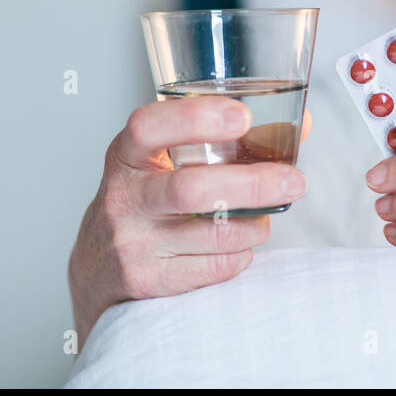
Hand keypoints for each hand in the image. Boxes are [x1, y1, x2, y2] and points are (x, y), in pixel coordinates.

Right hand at [67, 97, 310, 343]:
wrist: (98, 267)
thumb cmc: (147, 200)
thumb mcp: (166, 161)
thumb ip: (225, 139)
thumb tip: (297, 123)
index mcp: (128, 155)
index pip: (149, 127)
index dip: (196, 118)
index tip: (242, 116)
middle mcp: (124, 197)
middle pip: (192, 189)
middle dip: (255, 183)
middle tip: (295, 181)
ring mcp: (132, 242)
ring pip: (215, 234)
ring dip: (255, 224)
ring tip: (263, 216)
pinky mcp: (148, 279)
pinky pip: (216, 266)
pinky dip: (241, 254)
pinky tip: (236, 244)